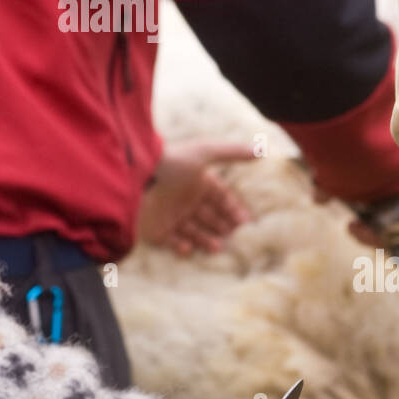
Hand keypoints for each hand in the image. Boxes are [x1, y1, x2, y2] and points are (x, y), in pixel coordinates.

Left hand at [137, 140, 253, 255]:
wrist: (136, 177)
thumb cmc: (172, 163)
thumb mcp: (204, 152)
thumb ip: (232, 152)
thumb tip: (261, 150)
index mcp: (197, 182)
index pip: (221, 198)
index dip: (234, 210)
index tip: (247, 223)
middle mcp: (186, 199)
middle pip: (210, 217)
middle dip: (224, 227)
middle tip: (237, 239)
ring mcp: (171, 215)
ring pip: (194, 231)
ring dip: (207, 240)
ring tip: (218, 247)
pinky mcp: (157, 230)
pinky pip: (173, 242)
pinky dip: (182, 247)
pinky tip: (189, 247)